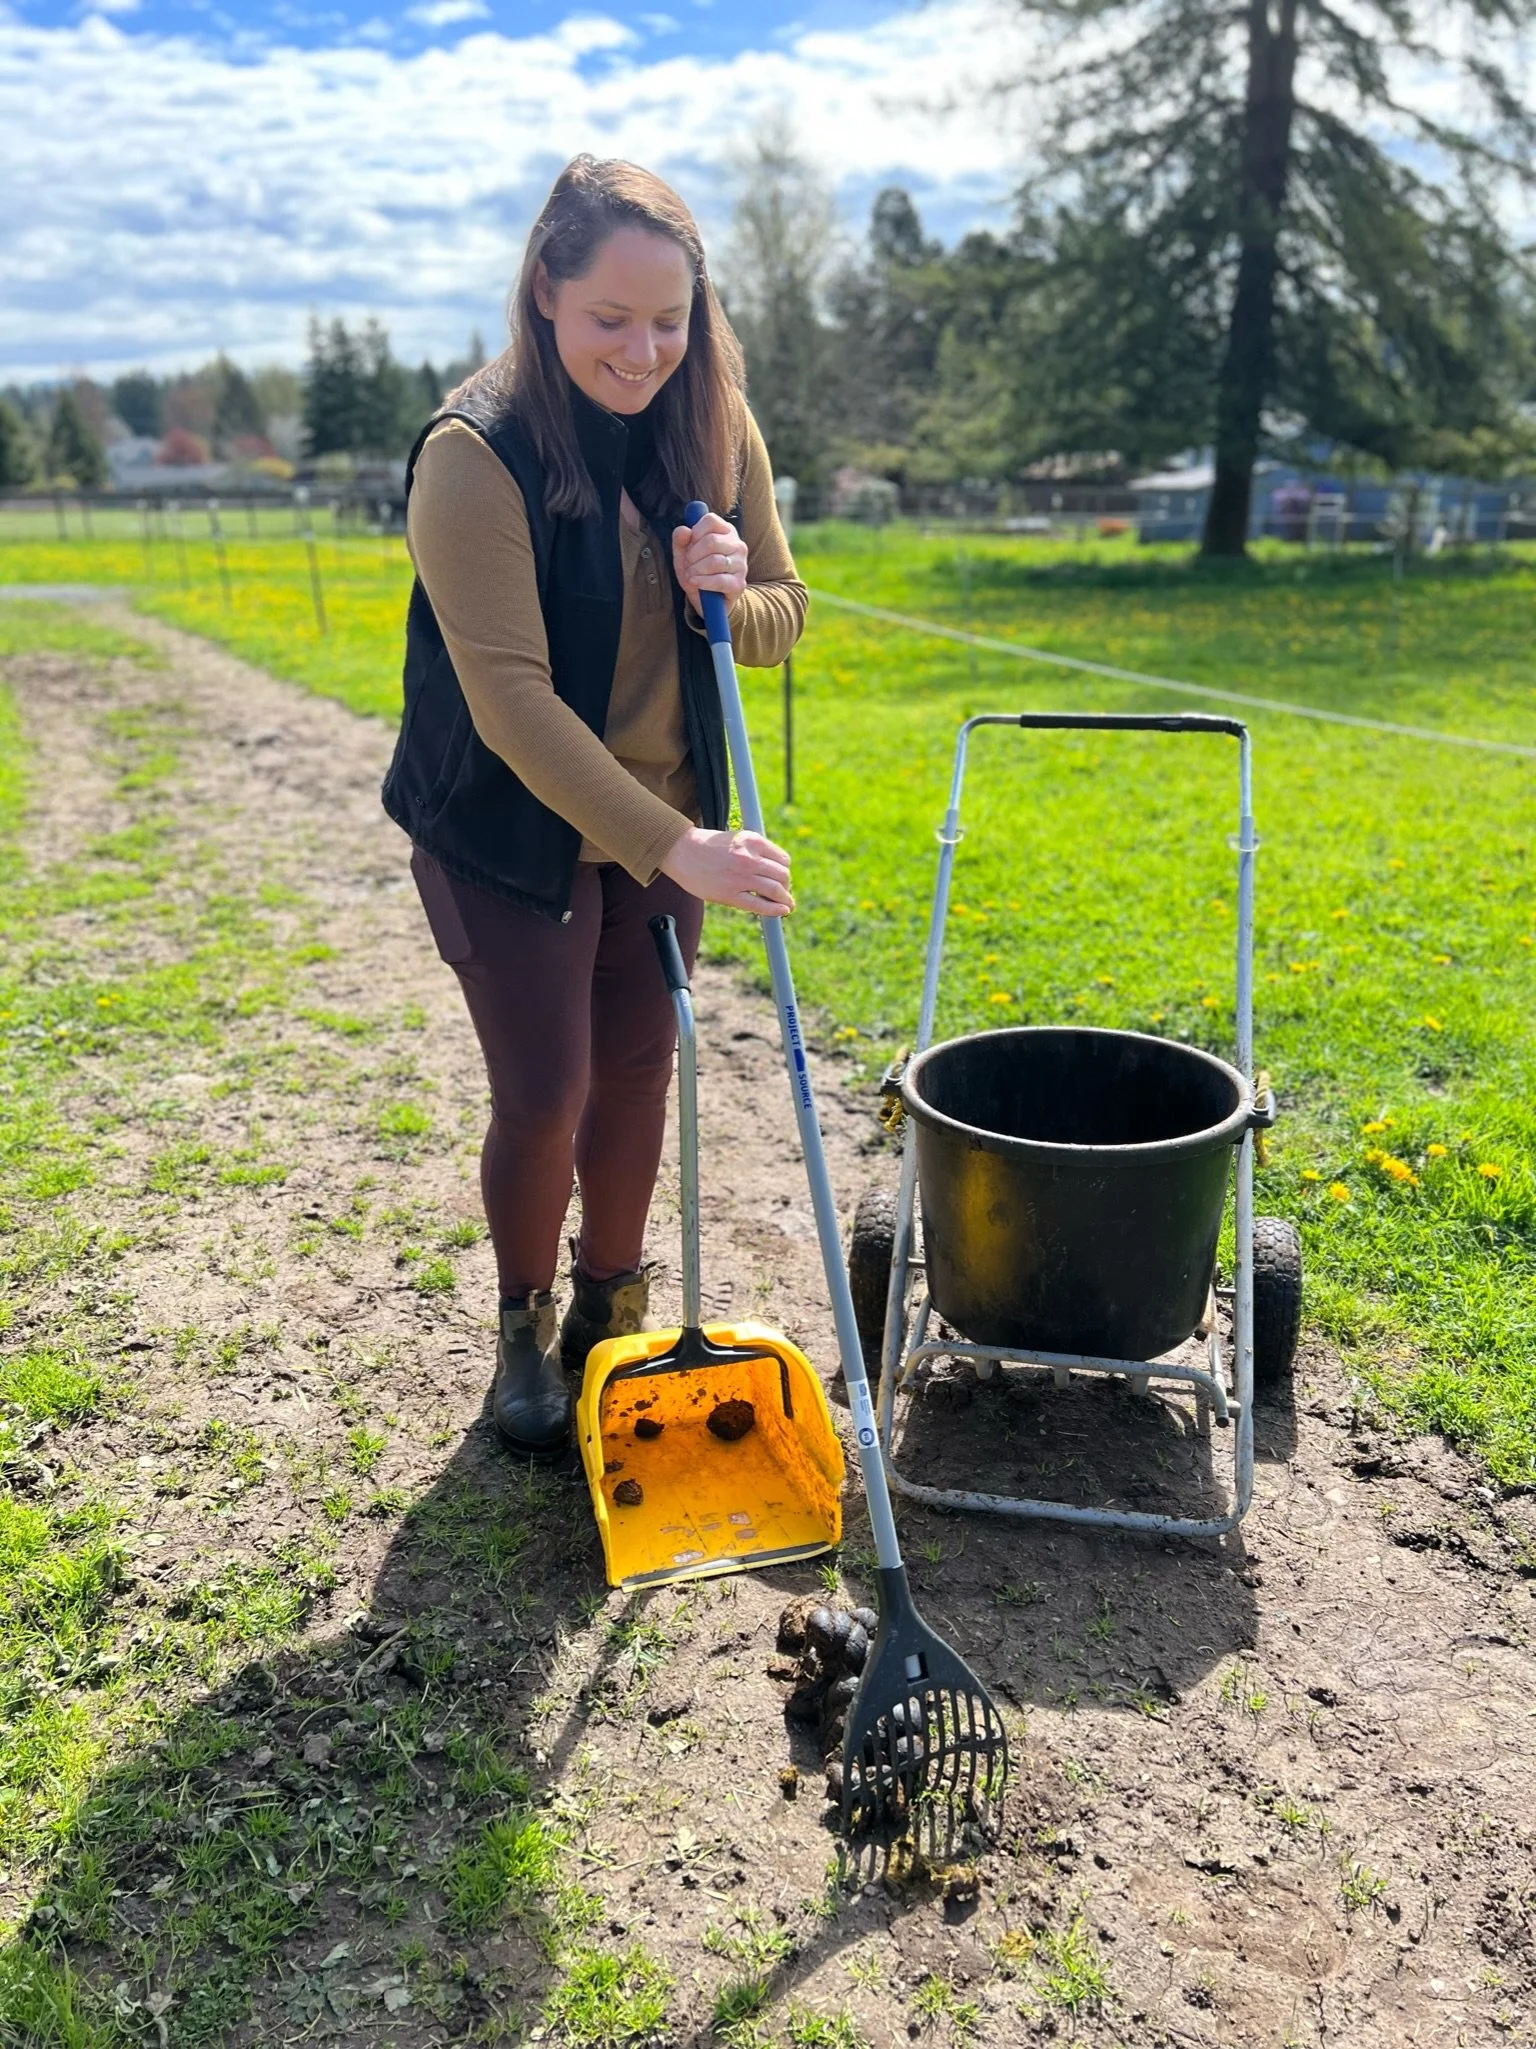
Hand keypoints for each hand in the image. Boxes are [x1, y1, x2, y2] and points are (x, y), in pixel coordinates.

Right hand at [660, 826, 792, 915]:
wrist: (682, 851)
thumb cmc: (708, 846)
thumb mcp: (736, 839)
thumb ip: (755, 850)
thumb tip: (773, 868)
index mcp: (752, 841)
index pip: (783, 859)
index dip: (784, 870)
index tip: (782, 877)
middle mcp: (749, 858)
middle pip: (782, 875)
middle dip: (786, 885)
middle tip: (783, 892)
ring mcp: (740, 877)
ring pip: (775, 890)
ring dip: (785, 899)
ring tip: (787, 904)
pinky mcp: (730, 894)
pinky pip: (759, 905)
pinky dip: (774, 910)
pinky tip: (782, 911)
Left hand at [672, 511, 747, 615]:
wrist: (707, 601)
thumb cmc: (697, 572)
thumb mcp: (683, 554)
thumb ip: (680, 540)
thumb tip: (684, 530)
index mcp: (726, 532)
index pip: (711, 520)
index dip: (695, 532)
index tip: (690, 544)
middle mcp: (737, 545)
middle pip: (712, 541)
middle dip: (693, 555)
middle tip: (687, 564)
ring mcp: (741, 565)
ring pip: (715, 561)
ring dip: (696, 570)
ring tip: (690, 575)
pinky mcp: (739, 584)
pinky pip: (719, 580)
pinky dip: (702, 582)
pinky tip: (695, 583)